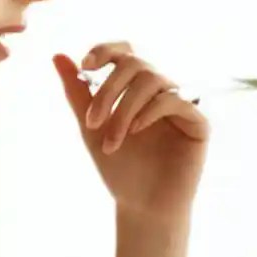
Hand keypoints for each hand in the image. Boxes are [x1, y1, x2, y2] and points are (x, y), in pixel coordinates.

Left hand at [52, 43, 208, 225]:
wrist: (143, 206)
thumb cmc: (120, 169)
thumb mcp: (91, 127)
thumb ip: (78, 92)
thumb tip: (58, 56)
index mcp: (137, 90)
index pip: (126, 53)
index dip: (106, 50)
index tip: (85, 66)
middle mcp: (161, 92)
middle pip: (136, 64)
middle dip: (108, 90)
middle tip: (92, 122)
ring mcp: (182, 106)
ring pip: (152, 80)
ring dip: (124, 108)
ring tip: (112, 140)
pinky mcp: (199, 123)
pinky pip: (175, 100)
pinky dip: (149, 111)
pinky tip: (135, 132)